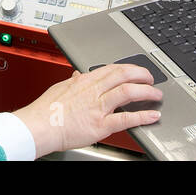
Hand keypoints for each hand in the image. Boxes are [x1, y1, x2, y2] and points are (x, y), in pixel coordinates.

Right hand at [12, 64, 161, 156]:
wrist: (39, 126)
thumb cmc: (46, 110)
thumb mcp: (60, 87)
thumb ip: (73, 81)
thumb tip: (78, 74)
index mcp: (84, 80)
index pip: (112, 68)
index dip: (129, 68)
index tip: (136, 71)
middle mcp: (93, 90)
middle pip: (124, 75)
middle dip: (142, 75)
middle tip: (151, 79)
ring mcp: (98, 107)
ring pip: (128, 92)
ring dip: (147, 92)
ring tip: (156, 95)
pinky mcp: (101, 125)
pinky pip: (126, 118)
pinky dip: (143, 116)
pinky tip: (152, 116)